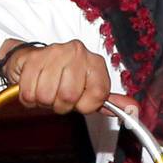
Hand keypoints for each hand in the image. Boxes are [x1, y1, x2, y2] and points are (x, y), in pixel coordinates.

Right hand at [7, 39, 136, 117]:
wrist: (33, 60)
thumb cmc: (63, 79)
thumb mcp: (90, 90)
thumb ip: (111, 102)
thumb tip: (134, 110)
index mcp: (95, 62)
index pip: (97, 96)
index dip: (85, 106)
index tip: (79, 101)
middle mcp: (78, 52)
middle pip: (69, 97)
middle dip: (61, 105)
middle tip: (58, 97)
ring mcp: (55, 52)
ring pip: (48, 96)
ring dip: (44, 101)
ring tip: (46, 91)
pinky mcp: (33, 58)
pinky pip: (29, 93)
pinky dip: (29, 97)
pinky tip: (35, 86)